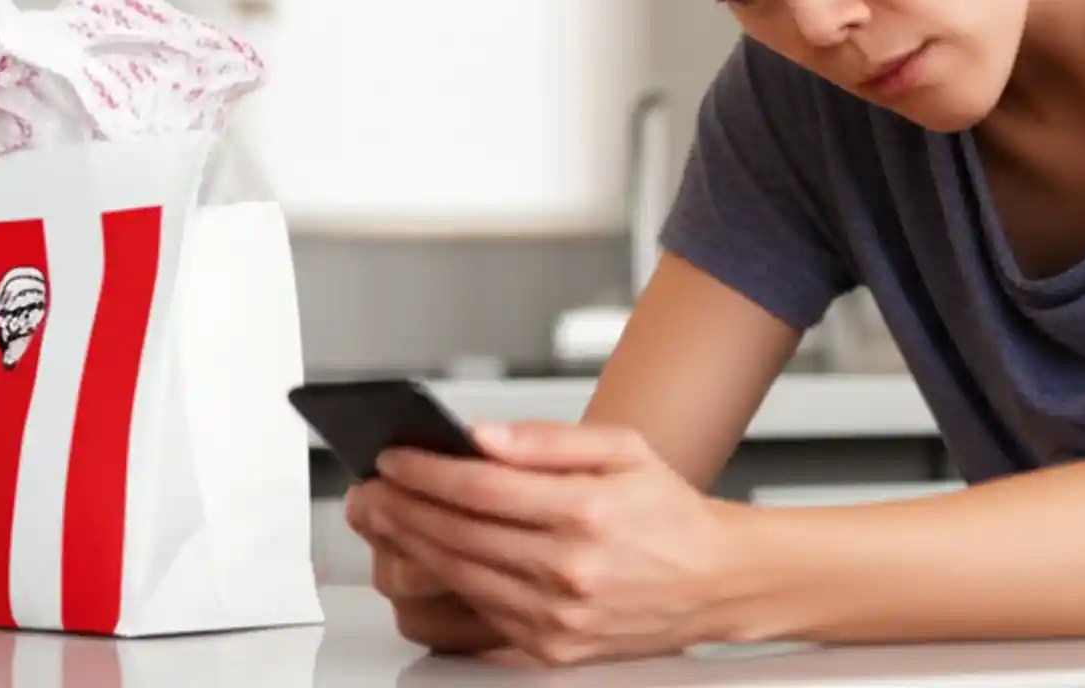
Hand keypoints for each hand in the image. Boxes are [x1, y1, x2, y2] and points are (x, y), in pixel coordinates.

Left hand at [364, 422, 751, 665]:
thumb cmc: (668, 511)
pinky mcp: (553, 647)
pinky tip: (428, 555)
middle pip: (458, 534)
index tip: (393, 457)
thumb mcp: (623, 449)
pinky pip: (480, 610)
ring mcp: (559, 616)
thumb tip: (480, 437)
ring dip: (411, 544)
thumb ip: (547, 439)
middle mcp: (571, 570)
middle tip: (369, 488)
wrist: (715, 581)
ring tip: (387, 517)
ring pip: (459, 576)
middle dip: (402, 507)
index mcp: (588, 512)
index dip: (426, 471)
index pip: (481, 488)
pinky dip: (445, 581)